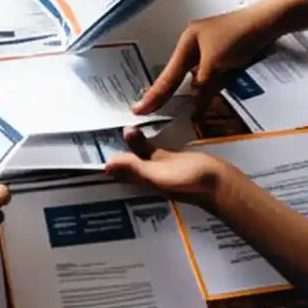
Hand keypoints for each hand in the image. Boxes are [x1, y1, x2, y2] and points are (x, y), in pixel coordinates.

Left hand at [105, 128, 234, 208]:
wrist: (223, 183)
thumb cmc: (192, 181)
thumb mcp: (159, 175)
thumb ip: (136, 168)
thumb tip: (108, 164)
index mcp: (141, 179)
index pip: (116, 169)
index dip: (102, 159)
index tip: (85, 142)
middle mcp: (147, 173)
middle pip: (124, 161)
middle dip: (111, 147)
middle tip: (95, 126)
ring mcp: (160, 166)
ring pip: (137, 152)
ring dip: (127, 141)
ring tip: (112, 123)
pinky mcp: (173, 158)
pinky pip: (152, 148)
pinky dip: (144, 139)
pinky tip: (141, 129)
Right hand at [132, 1, 284, 115]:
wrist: (269, 21)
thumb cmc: (239, 36)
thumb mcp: (217, 64)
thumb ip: (203, 85)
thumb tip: (194, 105)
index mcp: (187, 41)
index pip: (168, 75)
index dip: (154, 95)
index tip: (138, 110)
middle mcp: (194, 43)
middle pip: (178, 74)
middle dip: (168, 92)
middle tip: (147, 110)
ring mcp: (209, 48)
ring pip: (195, 76)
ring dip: (192, 91)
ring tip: (174, 107)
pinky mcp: (225, 53)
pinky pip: (209, 75)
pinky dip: (207, 86)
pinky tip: (205, 97)